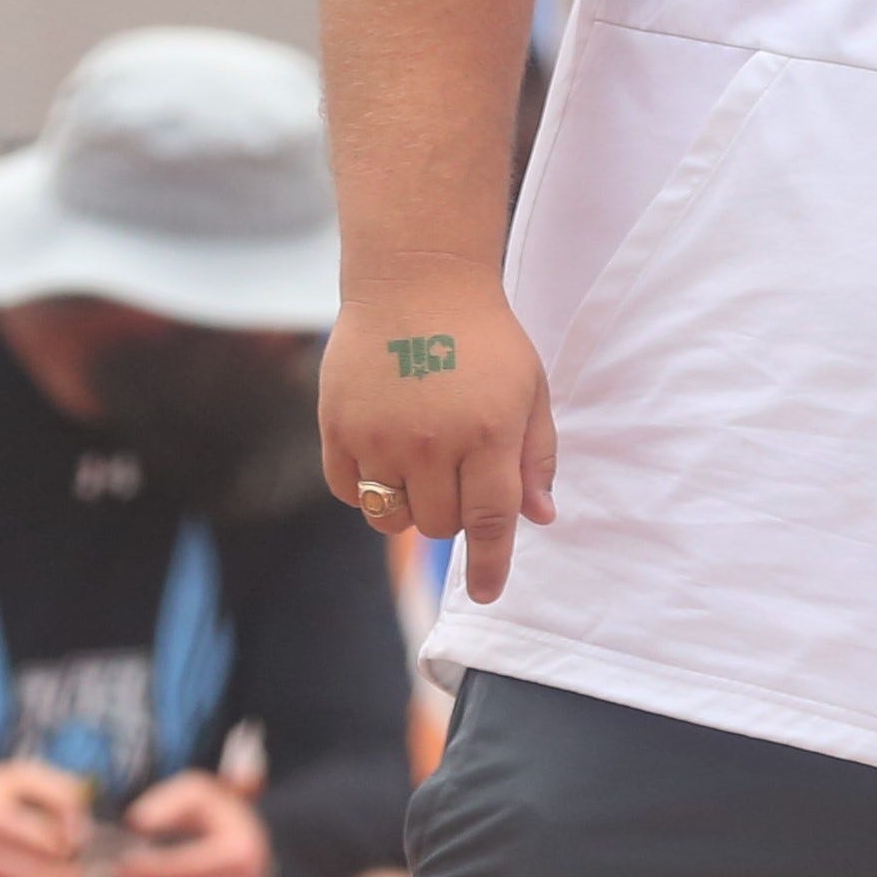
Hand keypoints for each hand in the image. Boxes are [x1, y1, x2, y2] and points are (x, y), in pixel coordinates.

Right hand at [320, 270, 553, 602]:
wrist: (415, 282)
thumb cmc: (485, 337)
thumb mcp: (530, 389)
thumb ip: (535, 455)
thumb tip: (539, 517)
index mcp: (488, 433)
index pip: (491, 521)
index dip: (491, 565)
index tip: (488, 594)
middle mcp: (431, 442)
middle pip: (439, 524)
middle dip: (454, 518)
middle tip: (460, 480)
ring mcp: (379, 436)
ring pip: (390, 517)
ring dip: (410, 509)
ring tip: (422, 471)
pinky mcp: (337, 426)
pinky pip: (348, 491)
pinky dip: (366, 491)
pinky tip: (384, 460)